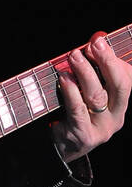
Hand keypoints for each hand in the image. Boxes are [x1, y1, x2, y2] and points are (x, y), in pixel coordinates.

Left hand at [52, 32, 130, 162]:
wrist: (61, 150)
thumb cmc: (74, 113)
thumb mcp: (86, 92)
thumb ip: (93, 68)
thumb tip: (96, 37)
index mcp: (120, 104)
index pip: (126, 79)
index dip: (114, 58)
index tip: (99, 40)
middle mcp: (116, 116)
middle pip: (119, 86)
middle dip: (107, 62)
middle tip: (93, 43)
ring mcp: (102, 128)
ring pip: (97, 96)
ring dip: (85, 72)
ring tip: (73, 56)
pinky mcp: (84, 135)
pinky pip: (78, 109)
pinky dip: (70, 91)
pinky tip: (63, 78)